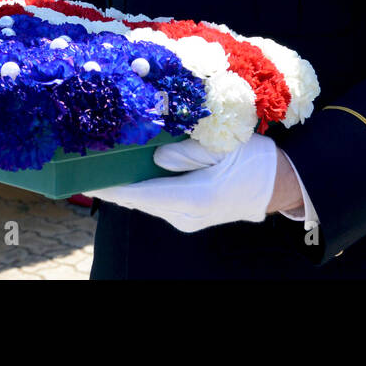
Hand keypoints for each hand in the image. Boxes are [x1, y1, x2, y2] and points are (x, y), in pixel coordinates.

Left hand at [85, 134, 279, 232]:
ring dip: (127, 186)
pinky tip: (130, 173)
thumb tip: (155, 156)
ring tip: (102, 166)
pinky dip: (143, 188)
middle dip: (113, 185)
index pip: (142, 194)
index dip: (112, 187)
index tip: (86, 179)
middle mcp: (187, 215)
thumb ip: (185, 151)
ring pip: (148, 202)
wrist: (279, 185)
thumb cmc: (253, 159)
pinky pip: (159, 202)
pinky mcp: (190, 217)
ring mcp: (188, 220)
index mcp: (195, 197)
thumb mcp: (222, 145)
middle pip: (139, 200)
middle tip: (86, 166)